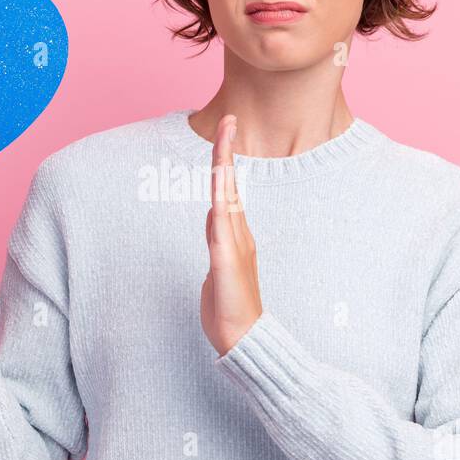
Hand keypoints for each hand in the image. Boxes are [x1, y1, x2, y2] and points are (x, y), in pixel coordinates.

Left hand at [201, 114, 263, 355]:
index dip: (225, 161)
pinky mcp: (226, 263)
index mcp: (235, 235)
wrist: (243, 339)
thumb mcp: (218, 269)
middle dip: (227, 152)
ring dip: (224, 170)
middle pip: (228, 186)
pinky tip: (219, 188)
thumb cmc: (230, 309)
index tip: (227, 133)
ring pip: (226, 200)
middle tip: (230, 120)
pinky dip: (220, 207)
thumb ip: (218, 243)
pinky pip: (220, 229)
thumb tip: (215, 218)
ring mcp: (233, 247)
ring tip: (225, 139)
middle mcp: (237, 235)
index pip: (227, 190)